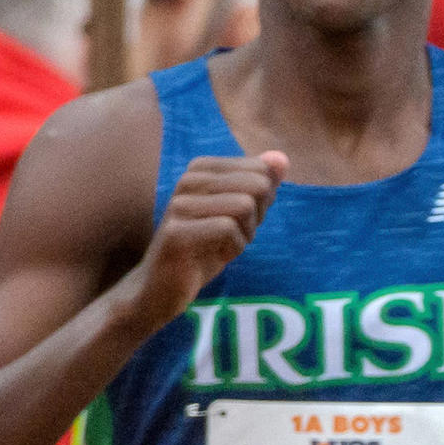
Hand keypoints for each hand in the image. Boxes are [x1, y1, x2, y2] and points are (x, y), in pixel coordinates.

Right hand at [126, 151, 285, 330]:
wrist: (162, 286)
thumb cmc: (204, 247)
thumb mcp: (239, 214)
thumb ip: (260, 184)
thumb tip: (282, 158)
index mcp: (201, 170)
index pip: (260, 171)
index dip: (262, 201)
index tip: (239, 218)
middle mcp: (187, 180)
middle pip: (256, 185)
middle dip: (257, 216)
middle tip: (233, 234)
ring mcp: (179, 205)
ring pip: (244, 205)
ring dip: (245, 233)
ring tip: (224, 245)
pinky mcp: (176, 231)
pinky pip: (228, 228)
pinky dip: (234, 248)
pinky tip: (215, 256)